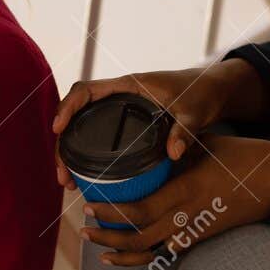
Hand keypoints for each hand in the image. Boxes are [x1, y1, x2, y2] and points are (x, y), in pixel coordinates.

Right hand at [52, 61, 263, 188]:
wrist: (211, 91)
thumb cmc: (201, 94)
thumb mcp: (195, 113)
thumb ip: (185, 131)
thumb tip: (174, 153)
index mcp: (129, 86)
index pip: (86, 90)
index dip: (67, 108)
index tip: (57, 129)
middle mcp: (119, 96)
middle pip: (77, 115)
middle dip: (63, 143)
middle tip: (63, 175)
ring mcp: (120, 110)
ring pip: (83, 128)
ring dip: (70, 153)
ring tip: (69, 183)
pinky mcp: (124, 123)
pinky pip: (95, 135)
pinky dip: (84, 155)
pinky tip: (84, 178)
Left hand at [83, 135, 269, 265]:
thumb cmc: (240, 157)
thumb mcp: (202, 146)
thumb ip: (171, 150)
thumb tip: (139, 145)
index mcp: (185, 191)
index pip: (140, 211)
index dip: (110, 214)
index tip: (89, 205)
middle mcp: (187, 217)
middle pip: (138, 239)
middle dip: (107, 238)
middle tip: (85, 226)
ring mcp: (194, 232)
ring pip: (150, 253)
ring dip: (120, 253)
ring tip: (97, 246)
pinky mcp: (199, 238)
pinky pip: (164, 253)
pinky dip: (141, 257)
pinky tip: (123, 256)